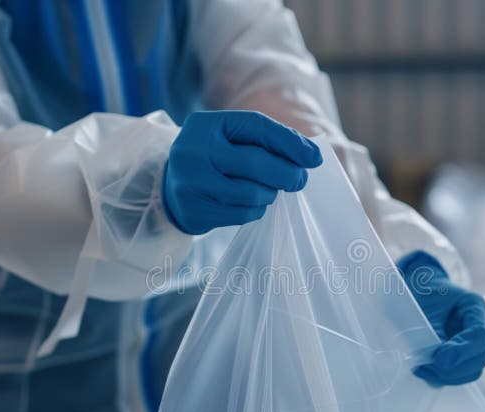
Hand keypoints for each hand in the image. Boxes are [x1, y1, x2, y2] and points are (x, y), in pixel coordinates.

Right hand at [163, 110, 322, 234]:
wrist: (170, 186)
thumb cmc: (213, 158)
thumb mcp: (230, 138)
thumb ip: (264, 141)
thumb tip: (308, 156)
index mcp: (206, 123)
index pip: (257, 127)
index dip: (290, 142)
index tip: (314, 158)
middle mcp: (193, 149)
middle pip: (255, 162)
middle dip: (286, 173)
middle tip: (299, 181)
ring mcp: (189, 181)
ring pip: (250, 192)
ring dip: (269, 194)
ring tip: (269, 191)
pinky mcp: (193, 209)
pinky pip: (240, 214)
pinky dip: (255, 210)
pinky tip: (252, 204)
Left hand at [398, 251, 484, 385]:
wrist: (425, 290)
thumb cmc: (425, 294)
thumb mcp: (425, 305)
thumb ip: (431, 330)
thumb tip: (433, 356)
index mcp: (475, 306)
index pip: (478, 334)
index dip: (460, 351)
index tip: (438, 359)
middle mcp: (482, 326)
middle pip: (480, 357)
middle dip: (453, 368)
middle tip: (425, 367)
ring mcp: (477, 343)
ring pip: (473, 370)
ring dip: (448, 376)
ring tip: (422, 370)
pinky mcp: (466, 355)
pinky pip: (462, 373)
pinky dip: (445, 377)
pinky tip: (426, 371)